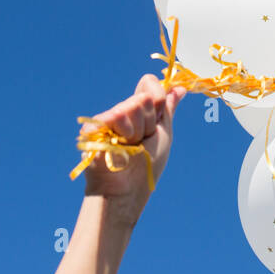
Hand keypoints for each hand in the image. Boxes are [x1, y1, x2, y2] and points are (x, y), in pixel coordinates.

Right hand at [79, 75, 185, 227]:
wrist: (128, 188)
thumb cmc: (148, 166)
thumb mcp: (163, 133)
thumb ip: (168, 109)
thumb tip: (180, 88)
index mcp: (139, 112)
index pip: (150, 85)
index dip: (158, 101)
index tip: (156, 123)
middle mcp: (123, 112)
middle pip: (144, 97)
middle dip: (149, 121)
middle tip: (141, 140)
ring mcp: (108, 118)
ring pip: (132, 104)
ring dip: (137, 130)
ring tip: (129, 146)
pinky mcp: (94, 125)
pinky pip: (117, 114)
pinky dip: (124, 132)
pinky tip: (117, 145)